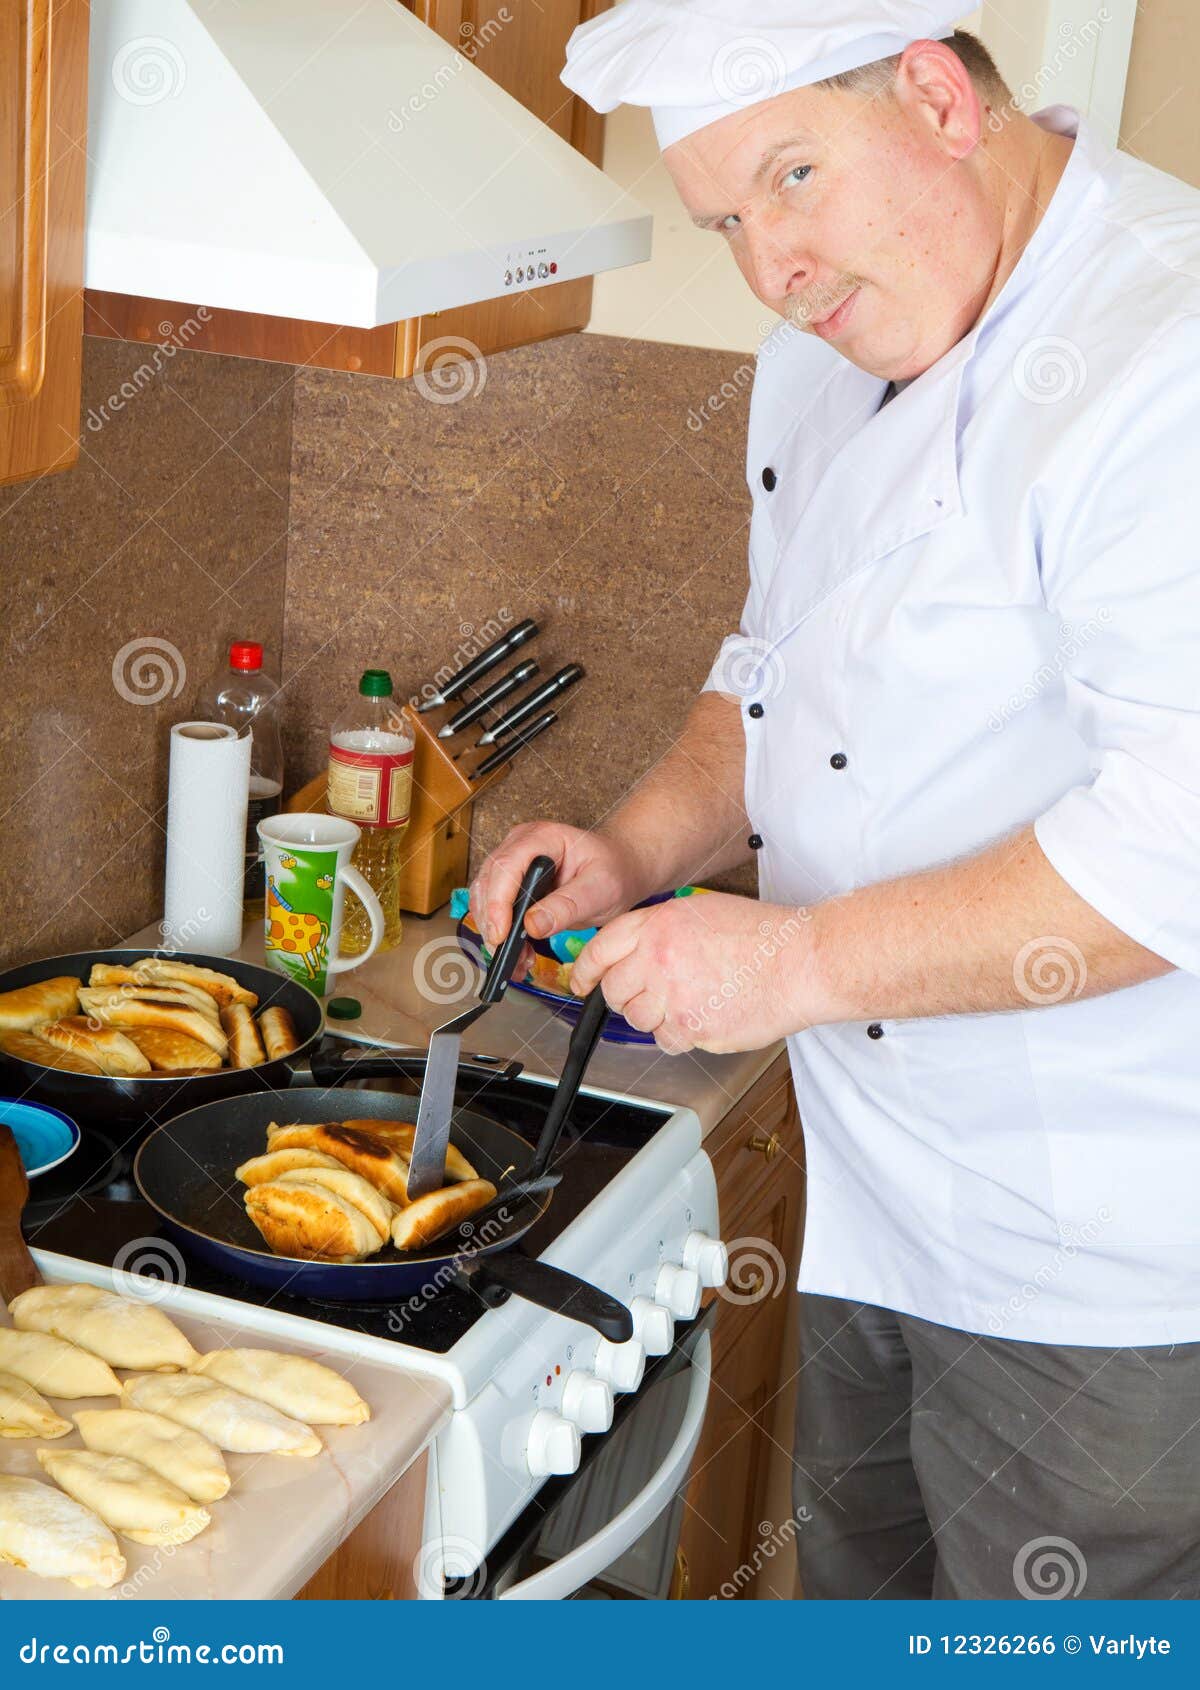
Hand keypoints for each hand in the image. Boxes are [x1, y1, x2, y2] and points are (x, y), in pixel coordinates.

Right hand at [470, 822, 649, 948]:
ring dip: (495, 932)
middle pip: (488, 882)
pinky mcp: (513, 884)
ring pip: (485, 898)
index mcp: (542, 837)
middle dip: (492, 922)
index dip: (498, 901)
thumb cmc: (613, 871)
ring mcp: (514, 864)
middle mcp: (520, 846)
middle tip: (507, 954)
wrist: (620, 871)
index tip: (501, 934)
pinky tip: (520, 955)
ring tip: (519, 960)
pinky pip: (495, 910)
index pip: (506, 865)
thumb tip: (532, 925)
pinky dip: (503, 935)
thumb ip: (568, 906)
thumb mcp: (600, 889)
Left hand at [568, 893, 812, 1054]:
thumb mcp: (702, 911)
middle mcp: (658, 957)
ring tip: (688, 1004)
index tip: (582, 980)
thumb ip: (662, 930)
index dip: (586, 968)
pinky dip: (680, 1036)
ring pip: (637, 1019)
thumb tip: (636, 952)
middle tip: (649, 997)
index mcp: (658, 924)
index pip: (601, 947)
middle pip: (614, 990)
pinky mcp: (691, 1026)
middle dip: (625, 998)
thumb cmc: (764, 936)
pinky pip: (666, 1041)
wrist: (801, 961)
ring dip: (656, 1018)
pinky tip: (704, 1018)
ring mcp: (672, 994)